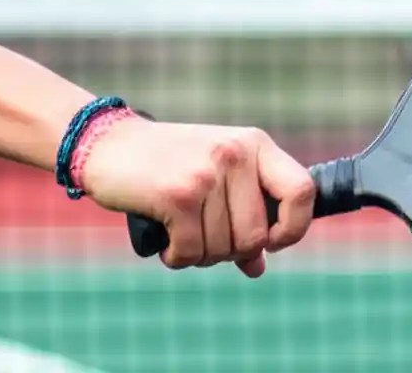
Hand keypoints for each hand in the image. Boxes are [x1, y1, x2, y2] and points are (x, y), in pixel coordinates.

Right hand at [80, 117, 313, 277]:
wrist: (107, 143)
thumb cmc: (167, 163)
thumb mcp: (214, 178)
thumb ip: (241, 216)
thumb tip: (258, 268)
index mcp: (255, 145)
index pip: (304, 191)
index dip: (293, 227)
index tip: (271, 242)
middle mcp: (236, 154)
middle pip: (256, 236)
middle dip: (229, 251)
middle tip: (203, 238)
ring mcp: (208, 174)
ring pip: (223, 248)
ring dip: (199, 255)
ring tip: (181, 233)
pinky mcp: (178, 195)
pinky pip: (191, 251)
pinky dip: (177, 256)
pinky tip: (166, 241)